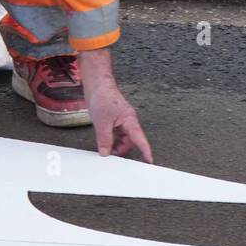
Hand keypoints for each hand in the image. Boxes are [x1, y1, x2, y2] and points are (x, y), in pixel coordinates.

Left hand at [78, 47, 153, 162]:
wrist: (96, 85)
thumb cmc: (103, 97)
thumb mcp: (102, 122)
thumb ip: (105, 139)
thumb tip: (106, 153)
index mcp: (130, 120)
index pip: (140, 139)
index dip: (145, 150)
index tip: (149, 160)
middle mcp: (128, 121)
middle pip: (130, 141)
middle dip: (122, 149)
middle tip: (111, 156)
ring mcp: (121, 120)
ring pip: (122, 138)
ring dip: (116, 145)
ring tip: (106, 149)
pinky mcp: (114, 119)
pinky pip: (116, 133)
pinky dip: (111, 139)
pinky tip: (104, 141)